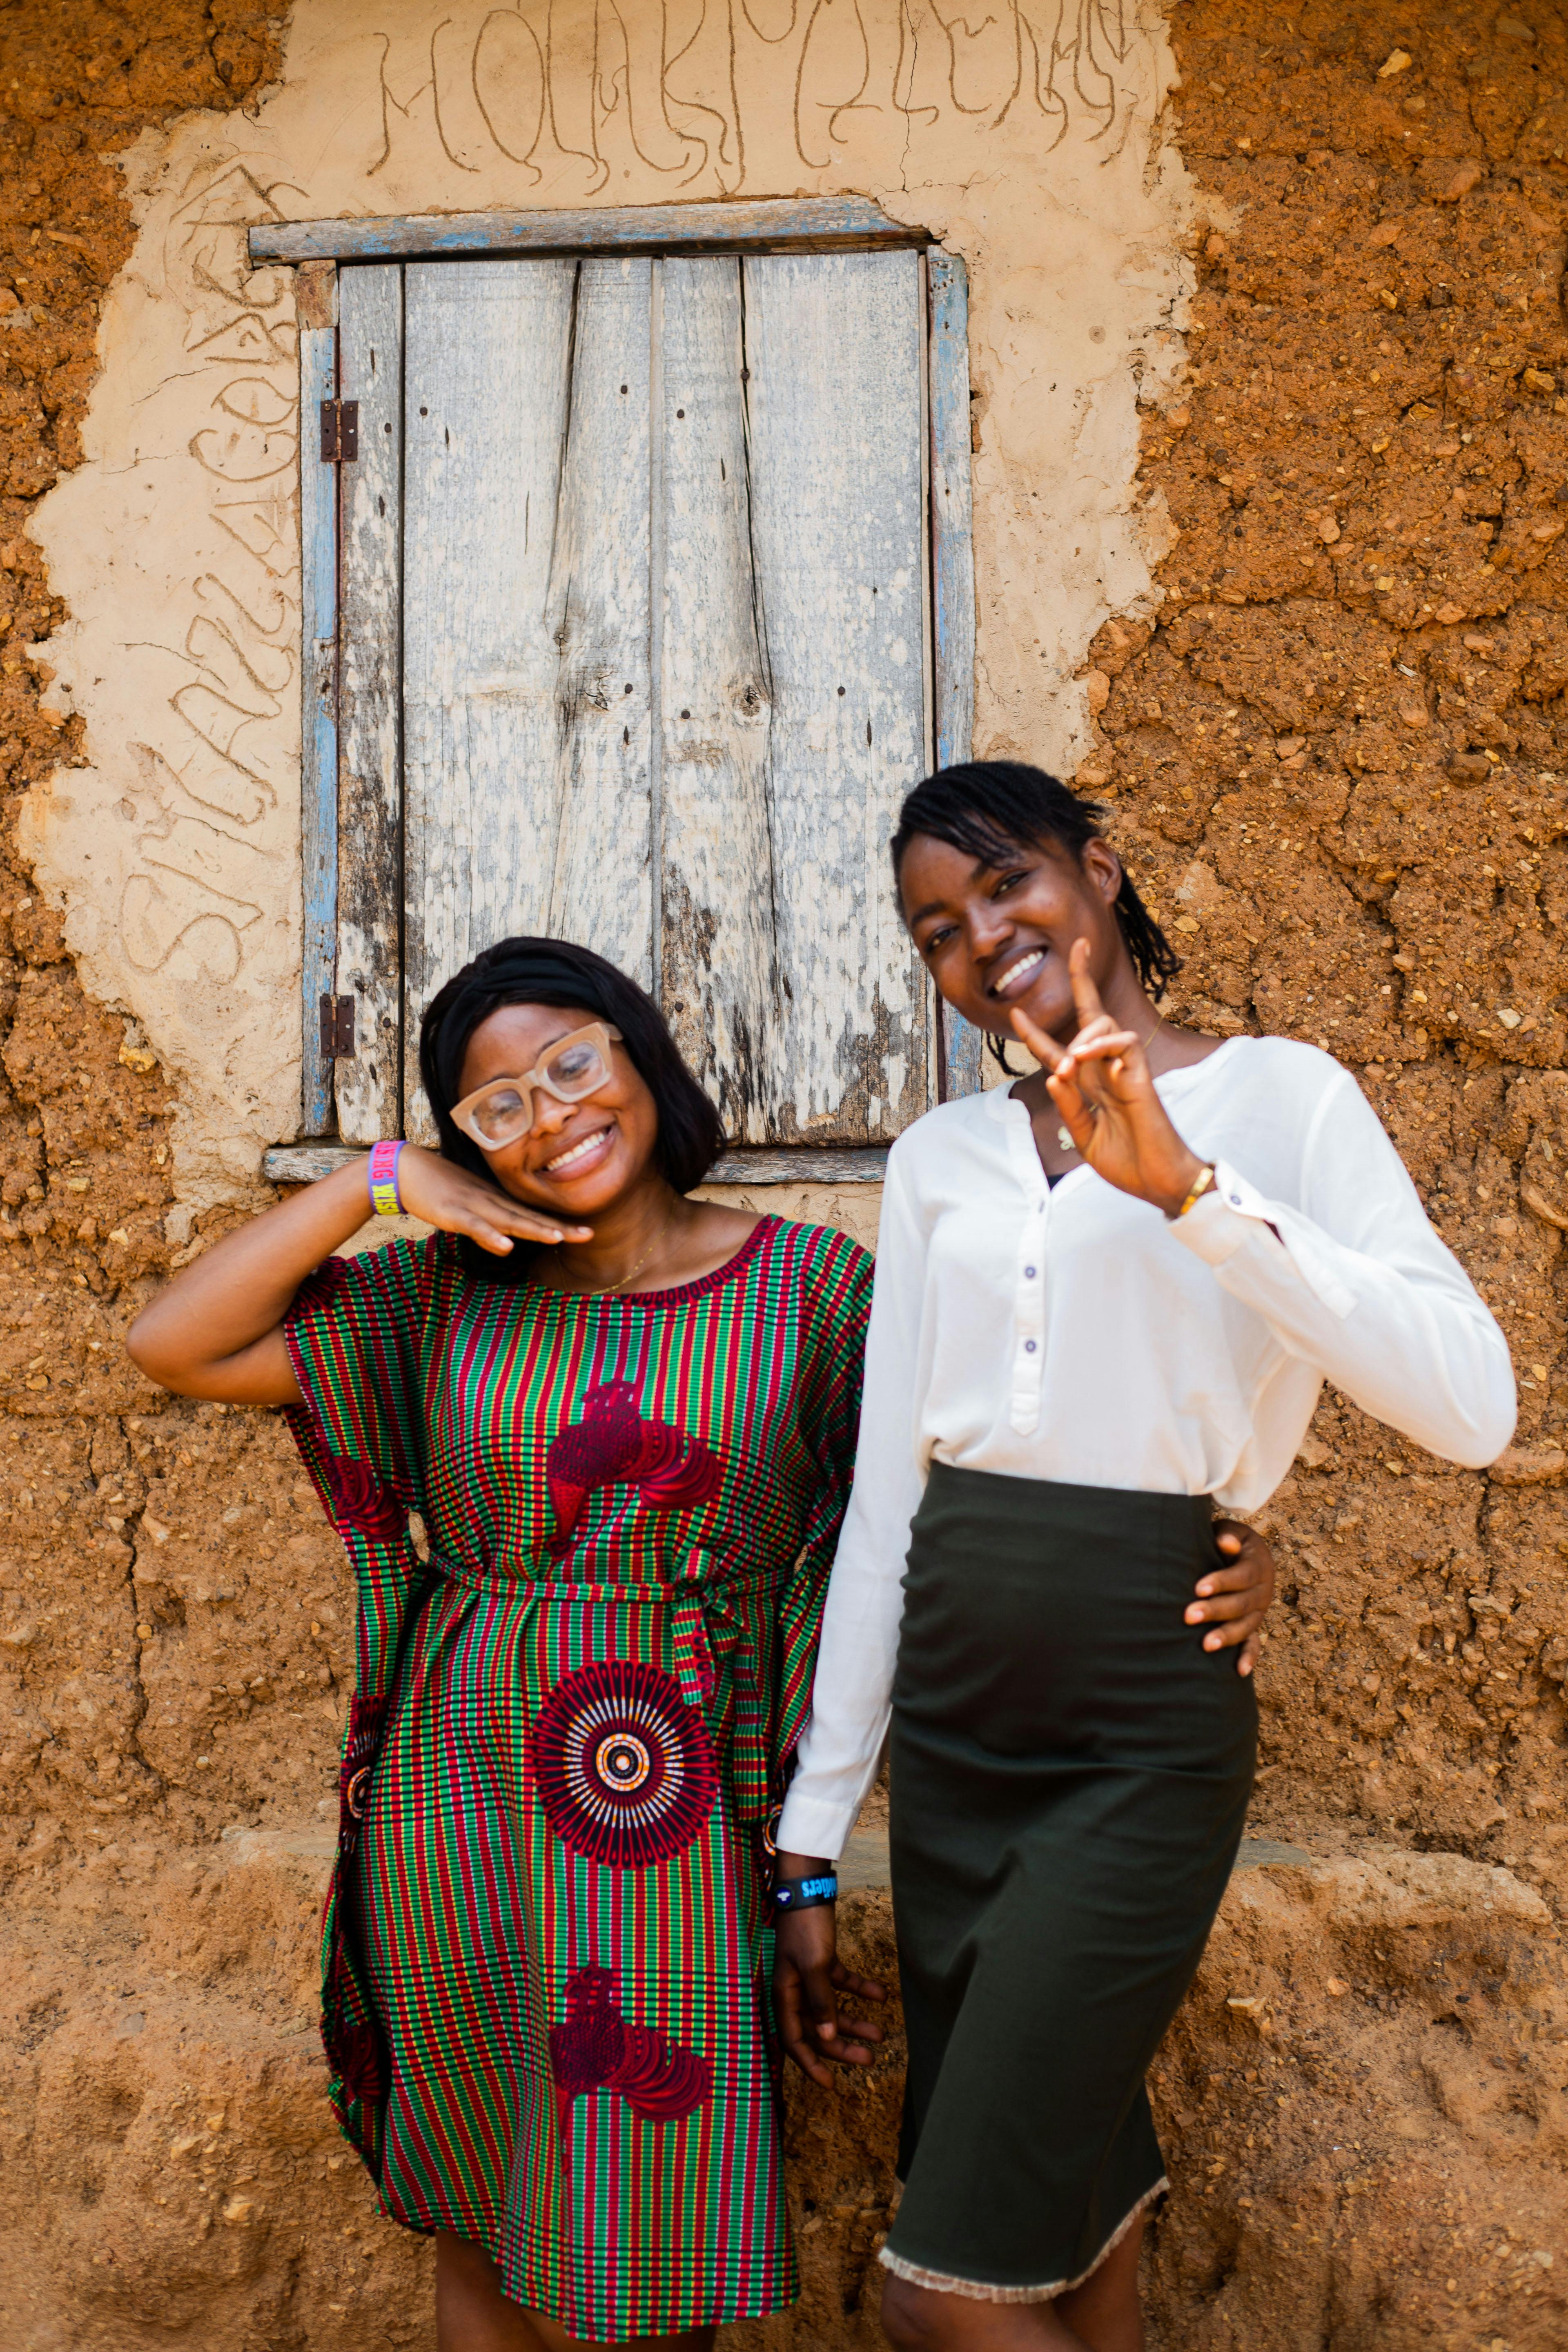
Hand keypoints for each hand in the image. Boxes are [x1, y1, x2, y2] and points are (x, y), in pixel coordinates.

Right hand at [394, 1145, 591, 1256]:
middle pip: (530, 1218)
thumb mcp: (470, 1207)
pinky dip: (490, 1236)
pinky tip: (505, 1246)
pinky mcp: (453, 1213)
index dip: (560, 1225)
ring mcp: (474, 1206)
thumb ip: (489, 1224)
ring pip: (508, 1220)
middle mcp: (492, 1203)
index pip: (534, 1216)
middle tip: (588, 1234)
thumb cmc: (440, 1188)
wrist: (407, 1170)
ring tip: (558, 1237)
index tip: (587, 1231)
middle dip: (559, 1228)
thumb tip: (506, 1241)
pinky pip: (474, 1226)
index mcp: (498, 1202)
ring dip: (533, 1229)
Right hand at [772, 1869, 885, 2087]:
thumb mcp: (814, 1965)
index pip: (795, 2040)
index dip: (811, 2065)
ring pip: (832, 2009)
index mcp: (784, 1995)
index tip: (831, 2086)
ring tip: (881, 2034)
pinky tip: (882, 1995)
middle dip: (842, 2047)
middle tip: (870, 2060)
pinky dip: (860, 1991)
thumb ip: (820, 2002)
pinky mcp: (823, 1961)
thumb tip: (825, 2038)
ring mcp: (808, 1975)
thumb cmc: (806, 1927)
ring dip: (855, 2022)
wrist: (808, 1887)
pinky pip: (842, 1984)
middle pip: (818, 2029)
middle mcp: (794, 1990)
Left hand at [1011, 941, 1206, 1216]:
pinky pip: (1126, 1042)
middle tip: (1079, 947)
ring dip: (1082, 1035)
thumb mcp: (1085, 1137)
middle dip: (1083, 979)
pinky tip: (1083, 1057)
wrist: (1158, 1183)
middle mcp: (1106, 1071)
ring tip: (1070, 1063)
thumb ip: (1069, 1107)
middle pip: (1092, 1015)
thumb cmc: (1127, 1164)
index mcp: (1090, 1086)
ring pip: (1105, 1023)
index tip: (1014, 1014)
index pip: (1059, 1051)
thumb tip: (1054, 1075)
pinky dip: (1102, 1043)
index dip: (1036, 1034)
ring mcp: (1125, 1071)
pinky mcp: (1142, 1076)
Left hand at [1187, 1520, 1275, 1676]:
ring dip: (1227, 1636)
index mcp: (1258, 1567)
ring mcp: (1259, 1611)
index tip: (1198, 1588)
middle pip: (1241, 1604)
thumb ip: (1228, 1535)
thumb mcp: (1231, 1532)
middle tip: (1188, 1616)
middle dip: (1215, 1611)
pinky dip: (1249, 1657)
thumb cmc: (1230, 1541)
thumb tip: (1224, 1543)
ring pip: (1246, 1626)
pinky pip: (1254, 1644)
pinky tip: (1239, 1672)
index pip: (1241, 1576)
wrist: (1247, 1554)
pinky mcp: (1253, 1625)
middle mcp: (1263, 1591)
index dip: (1221, 1582)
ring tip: (1205, 1645)